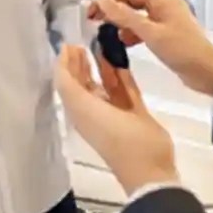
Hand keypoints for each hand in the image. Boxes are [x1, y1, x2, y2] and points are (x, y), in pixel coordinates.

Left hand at [56, 44, 176, 194]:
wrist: (150, 168)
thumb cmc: (117, 139)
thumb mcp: (86, 111)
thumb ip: (72, 86)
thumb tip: (62, 60)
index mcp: (81, 112)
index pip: (67, 85)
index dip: (65, 65)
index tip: (69, 44)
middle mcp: (95, 111)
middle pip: (84, 84)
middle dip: (79, 64)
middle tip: (81, 43)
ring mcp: (116, 112)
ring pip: (105, 84)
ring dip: (100, 66)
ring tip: (99, 45)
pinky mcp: (135, 113)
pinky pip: (125, 88)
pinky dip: (121, 75)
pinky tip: (119, 59)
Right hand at [89, 0, 212, 95]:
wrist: (208, 72)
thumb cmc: (182, 50)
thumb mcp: (150, 33)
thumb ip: (125, 17)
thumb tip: (103, 2)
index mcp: (163, 1)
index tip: (92, 9)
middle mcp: (165, 7)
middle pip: (134, 3)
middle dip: (114, 11)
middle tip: (94, 22)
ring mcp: (168, 22)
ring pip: (139, 18)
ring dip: (123, 24)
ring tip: (106, 34)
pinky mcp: (168, 36)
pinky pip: (146, 30)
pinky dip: (133, 34)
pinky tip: (123, 43)